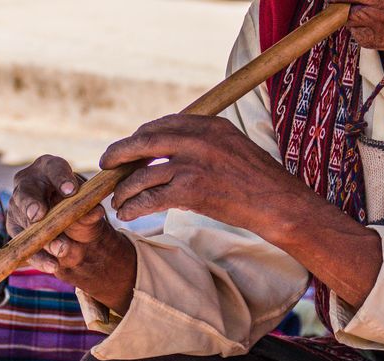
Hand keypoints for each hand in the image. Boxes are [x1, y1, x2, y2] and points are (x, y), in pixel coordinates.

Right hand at [7, 154, 135, 314]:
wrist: (73, 227)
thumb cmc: (78, 206)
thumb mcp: (87, 207)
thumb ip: (89, 208)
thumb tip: (95, 211)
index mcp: (49, 169)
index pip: (53, 168)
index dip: (60, 178)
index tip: (71, 191)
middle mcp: (28, 184)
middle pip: (27, 194)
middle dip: (32, 205)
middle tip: (38, 216)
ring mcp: (18, 207)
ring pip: (25, 222)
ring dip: (41, 237)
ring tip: (61, 249)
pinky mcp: (15, 230)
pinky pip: (24, 245)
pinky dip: (40, 257)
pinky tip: (52, 265)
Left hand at [100, 114, 317, 240]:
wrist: (279, 204)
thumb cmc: (260, 182)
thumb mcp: (234, 147)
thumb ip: (204, 144)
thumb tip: (173, 153)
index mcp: (209, 124)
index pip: (162, 125)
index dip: (140, 138)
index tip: (129, 150)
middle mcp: (198, 139)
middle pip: (143, 141)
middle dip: (119, 154)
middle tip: (105, 165)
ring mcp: (193, 164)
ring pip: (142, 174)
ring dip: (124, 190)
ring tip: (116, 201)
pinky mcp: (190, 190)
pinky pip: (150, 198)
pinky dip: (134, 207)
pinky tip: (127, 214)